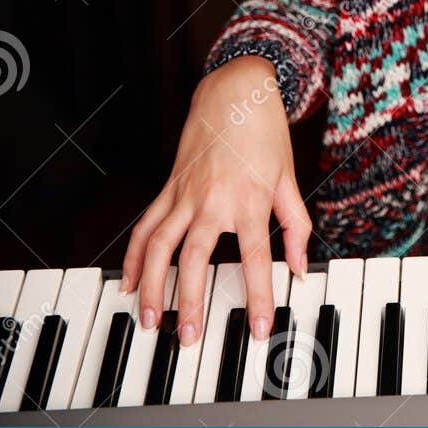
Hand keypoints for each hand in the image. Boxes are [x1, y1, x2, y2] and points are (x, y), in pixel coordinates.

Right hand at [121, 55, 310, 345]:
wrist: (235, 90)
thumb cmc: (266, 134)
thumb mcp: (289, 179)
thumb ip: (296, 226)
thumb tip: (299, 268)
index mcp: (249, 200)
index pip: (254, 258)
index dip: (257, 296)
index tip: (256, 328)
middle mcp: (213, 200)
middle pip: (195, 259)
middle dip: (191, 302)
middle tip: (189, 337)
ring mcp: (184, 194)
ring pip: (158, 247)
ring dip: (151, 287)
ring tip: (149, 320)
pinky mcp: (167, 188)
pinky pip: (144, 226)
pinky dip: (133, 256)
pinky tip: (128, 282)